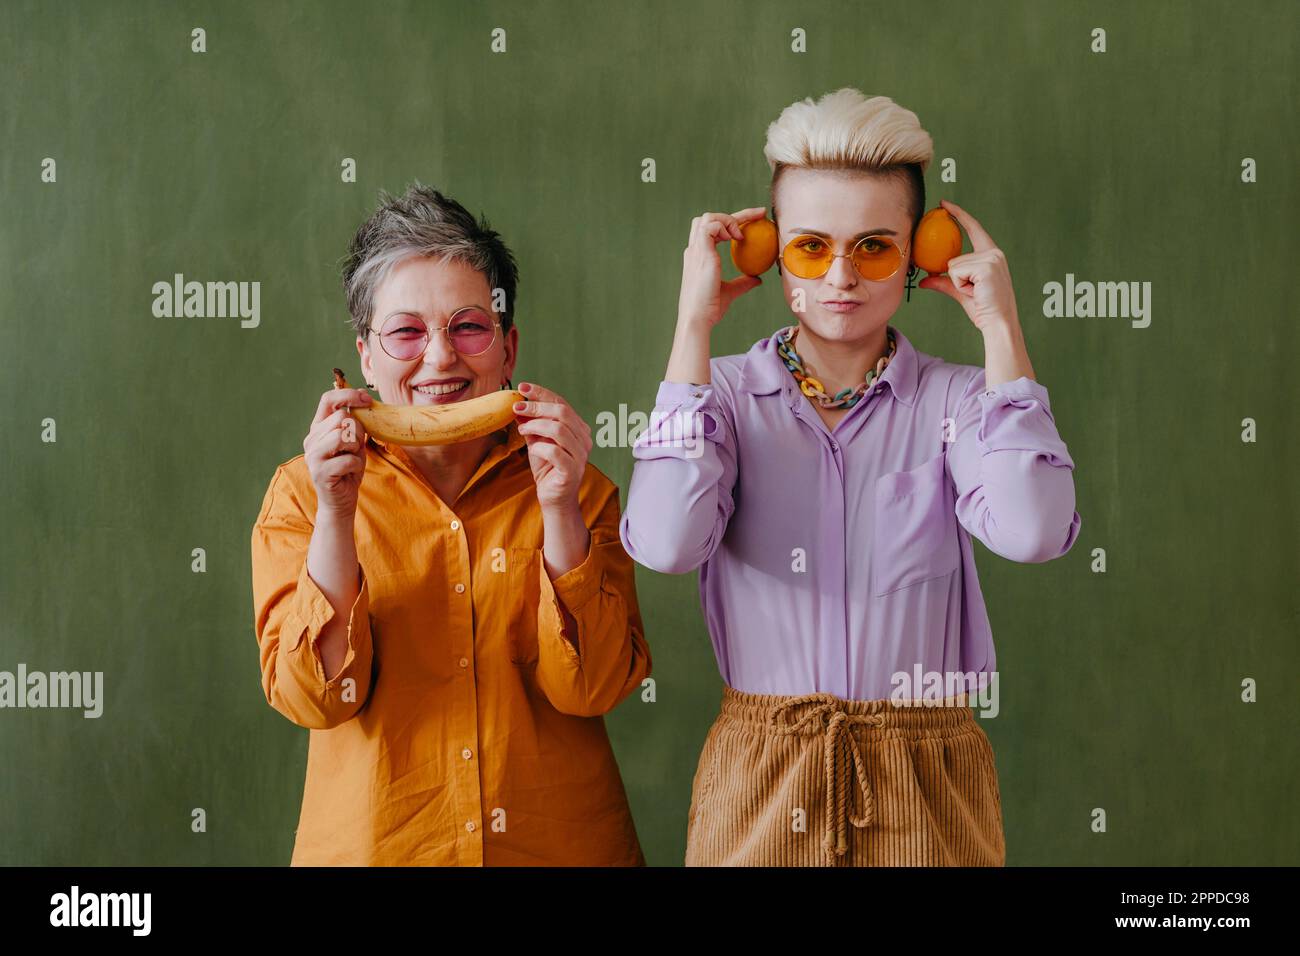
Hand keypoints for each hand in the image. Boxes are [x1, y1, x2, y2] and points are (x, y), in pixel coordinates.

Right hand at [304, 383, 371, 519]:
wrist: (340, 501)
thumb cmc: (348, 469)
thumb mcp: (354, 442)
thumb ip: (355, 423)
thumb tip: (364, 397)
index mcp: (318, 428)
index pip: (328, 399)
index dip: (348, 395)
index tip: (367, 399)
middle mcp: (311, 439)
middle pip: (341, 417)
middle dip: (357, 431)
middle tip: (355, 448)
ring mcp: (312, 456)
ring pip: (342, 435)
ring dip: (356, 448)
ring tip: (352, 459)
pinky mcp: (319, 472)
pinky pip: (348, 459)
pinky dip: (356, 465)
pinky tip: (350, 472)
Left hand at [512, 382, 592, 513]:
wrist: (554, 499)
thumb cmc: (547, 469)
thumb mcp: (537, 441)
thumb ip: (532, 424)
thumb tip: (519, 405)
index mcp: (579, 429)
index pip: (562, 403)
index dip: (542, 393)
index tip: (522, 388)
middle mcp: (584, 440)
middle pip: (562, 413)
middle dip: (537, 407)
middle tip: (517, 407)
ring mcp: (580, 456)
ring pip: (559, 430)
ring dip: (535, 426)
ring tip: (522, 429)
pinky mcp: (572, 471)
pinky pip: (554, 452)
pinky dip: (539, 447)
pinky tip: (531, 449)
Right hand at [678, 207, 767, 328]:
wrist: (698, 318)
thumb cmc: (710, 308)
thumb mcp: (730, 291)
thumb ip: (743, 282)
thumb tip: (757, 279)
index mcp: (698, 256)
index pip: (711, 230)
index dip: (731, 223)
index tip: (754, 222)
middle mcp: (695, 250)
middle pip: (708, 218)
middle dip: (734, 214)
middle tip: (759, 215)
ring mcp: (696, 250)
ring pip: (708, 217)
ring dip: (729, 219)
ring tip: (743, 234)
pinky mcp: (701, 253)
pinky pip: (711, 226)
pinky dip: (725, 226)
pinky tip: (737, 238)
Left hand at [917, 199, 1019, 334]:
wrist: (998, 324)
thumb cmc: (983, 310)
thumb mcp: (961, 293)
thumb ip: (943, 282)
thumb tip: (923, 280)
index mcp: (991, 255)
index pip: (973, 229)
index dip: (958, 215)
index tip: (943, 203)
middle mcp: (994, 253)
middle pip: (954, 257)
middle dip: (957, 279)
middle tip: (974, 292)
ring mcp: (992, 258)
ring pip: (953, 265)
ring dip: (959, 284)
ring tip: (976, 293)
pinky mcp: (986, 266)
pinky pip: (956, 272)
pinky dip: (961, 286)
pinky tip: (976, 293)